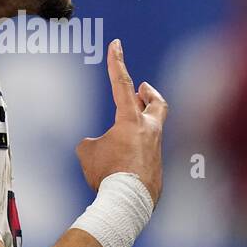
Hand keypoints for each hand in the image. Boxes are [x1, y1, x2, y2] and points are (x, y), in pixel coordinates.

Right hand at [75, 39, 167, 205]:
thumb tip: (100, 146)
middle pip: (157, 103)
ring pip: (154, 130)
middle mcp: (150, 130)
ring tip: (126, 133)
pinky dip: (138, 155)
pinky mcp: (159, 168)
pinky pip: (148, 155)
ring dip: (141, 127)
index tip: (116, 44)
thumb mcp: (88, 152)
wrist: (128, 202)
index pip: (122, 83)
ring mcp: (158, 149)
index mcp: (131, 120)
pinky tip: (125, 168)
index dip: (117, 62)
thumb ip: (93, 142)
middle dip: (149, 94)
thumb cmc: (107, 174)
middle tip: (143, 90)